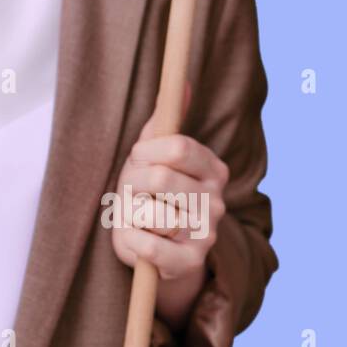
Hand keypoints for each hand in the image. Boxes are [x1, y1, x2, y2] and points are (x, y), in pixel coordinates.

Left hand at [110, 80, 228, 282]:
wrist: (156, 251)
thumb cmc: (149, 194)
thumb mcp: (154, 156)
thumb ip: (163, 123)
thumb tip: (180, 83)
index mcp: (212, 169)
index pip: (178, 147)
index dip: (146, 152)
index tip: (138, 160)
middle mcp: (216, 200)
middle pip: (159, 177)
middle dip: (131, 184)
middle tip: (131, 193)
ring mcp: (207, 233)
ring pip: (150, 212)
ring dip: (130, 214)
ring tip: (136, 218)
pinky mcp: (190, 262)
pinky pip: (149, 246)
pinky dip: (130, 241)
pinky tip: (135, 238)